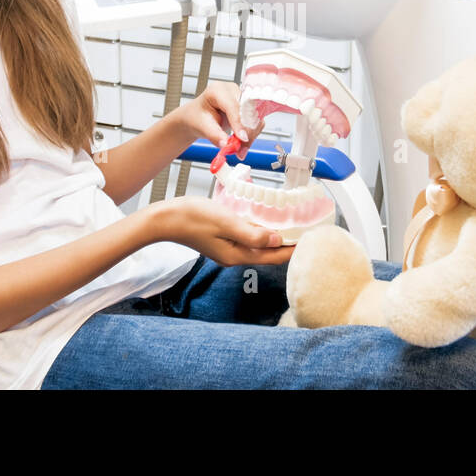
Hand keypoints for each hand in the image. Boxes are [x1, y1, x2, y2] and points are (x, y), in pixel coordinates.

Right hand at [150, 196, 294, 266]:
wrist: (164, 219)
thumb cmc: (191, 218)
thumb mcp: (225, 222)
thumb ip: (252, 233)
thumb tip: (276, 240)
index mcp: (236, 255)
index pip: (273, 257)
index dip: (293, 249)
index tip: (311, 240)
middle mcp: (234, 256)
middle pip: (268, 254)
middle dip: (287, 245)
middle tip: (306, 231)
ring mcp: (227, 249)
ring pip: (258, 246)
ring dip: (274, 237)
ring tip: (291, 224)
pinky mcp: (221, 240)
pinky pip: (247, 238)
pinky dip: (260, 231)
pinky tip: (264, 220)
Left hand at [174, 81, 263, 160]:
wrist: (196, 117)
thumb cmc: (196, 117)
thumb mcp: (201, 127)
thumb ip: (214, 135)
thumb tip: (227, 144)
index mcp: (218, 90)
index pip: (233, 106)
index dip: (239, 123)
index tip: (242, 139)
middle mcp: (232, 90)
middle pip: (247, 111)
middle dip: (247, 132)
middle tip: (241, 150)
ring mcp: (241, 97)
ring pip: (255, 117)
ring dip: (251, 135)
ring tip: (241, 150)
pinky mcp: (248, 107)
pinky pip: (255, 122)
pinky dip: (251, 135)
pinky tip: (243, 144)